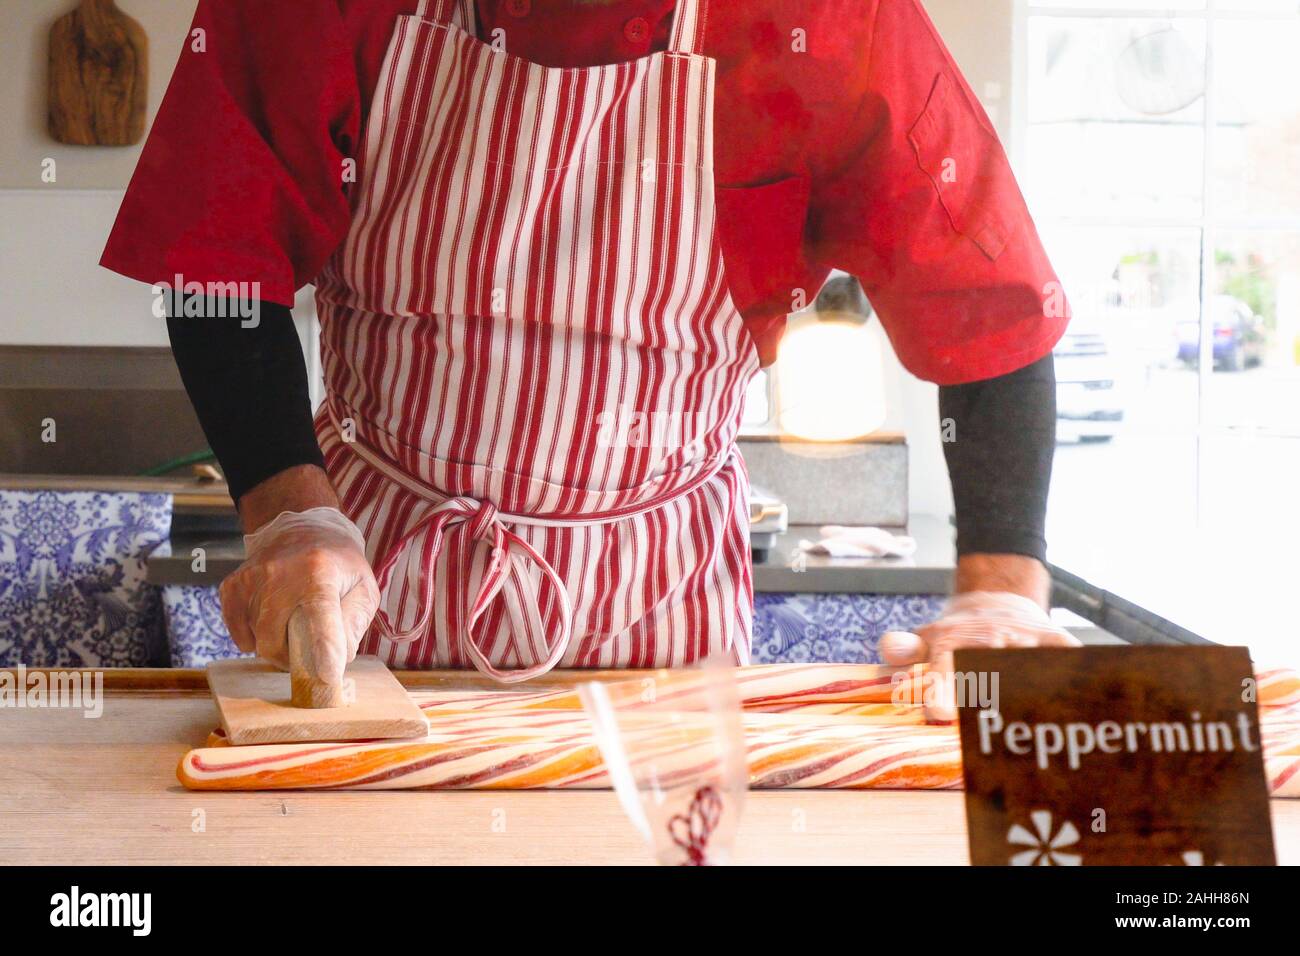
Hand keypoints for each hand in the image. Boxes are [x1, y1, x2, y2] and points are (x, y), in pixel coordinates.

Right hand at [219, 507, 378, 679]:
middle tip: (307, 650)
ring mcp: (251, 579)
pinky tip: (270, 623)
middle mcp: (280, 575)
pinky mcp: (233, 585)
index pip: (320, 616)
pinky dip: (253, 637)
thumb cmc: (339, 564)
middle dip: (292, 658)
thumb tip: (339, 658)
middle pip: (275, 642)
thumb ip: (355, 623)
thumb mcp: (363, 588)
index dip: (324, 650)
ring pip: (255, 640)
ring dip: (275, 646)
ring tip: (293, 626)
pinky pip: (238, 631)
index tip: (328, 677)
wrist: (303, 527)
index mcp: (319, 574)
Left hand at [879, 591, 1080, 721]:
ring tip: (1031, 732)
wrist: (998, 602)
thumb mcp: (925, 639)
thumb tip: (889, 647)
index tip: (938, 714)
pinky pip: (1070, 659)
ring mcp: (1025, 639)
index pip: (945, 669)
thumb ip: (905, 649)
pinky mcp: (1057, 641)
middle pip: (989, 675)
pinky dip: (1076, 676)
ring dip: (1030, 697)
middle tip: (980, 733)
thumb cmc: (957, 636)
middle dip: (984, 702)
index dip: (940, 692)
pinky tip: (1081, 704)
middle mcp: (990, 638)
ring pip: (1030, 669)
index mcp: (953, 641)